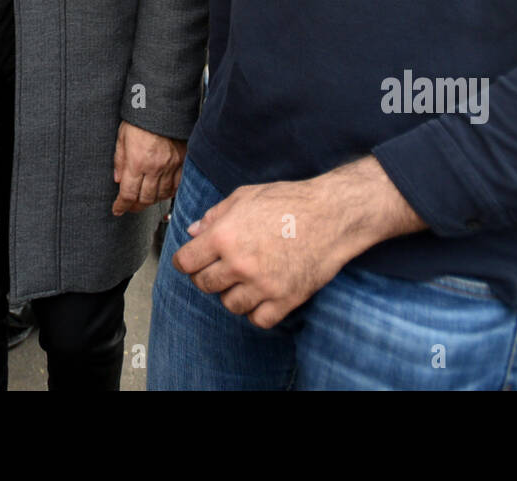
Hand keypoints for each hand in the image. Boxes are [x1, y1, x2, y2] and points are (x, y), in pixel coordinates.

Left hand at [112, 121, 185, 215]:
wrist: (163, 104)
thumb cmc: (140, 117)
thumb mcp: (122, 136)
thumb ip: (120, 160)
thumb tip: (118, 180)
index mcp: (137, 161)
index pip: (128, 194)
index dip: (121, 205)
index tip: (117, 209)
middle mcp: (155, 167)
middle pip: (145, 198)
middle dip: (135, 206)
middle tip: (130, 206)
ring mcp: (171, 165)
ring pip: (162, 194)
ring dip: (152, 200)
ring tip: (144, 199)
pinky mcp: (182, 160)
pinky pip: (177, 184)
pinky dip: (169, 191)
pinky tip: (162, 191)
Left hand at [171, 157, 425, 327]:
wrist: (331, 215)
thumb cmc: (288, 201)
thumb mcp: (245, 197)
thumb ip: (215, 215)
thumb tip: (194, 231)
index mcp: (224, 236)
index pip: (186, 262)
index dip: (186, 261)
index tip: (191, 261)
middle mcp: (239, 264)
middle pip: (205, 285)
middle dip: (207, 276)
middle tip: (220, 267)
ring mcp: (262, 285)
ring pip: (229, 304)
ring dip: (233, 293)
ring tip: (245, 278)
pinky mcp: (285, 300)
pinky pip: (257, 319)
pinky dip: (256, 310)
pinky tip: (262, 293)